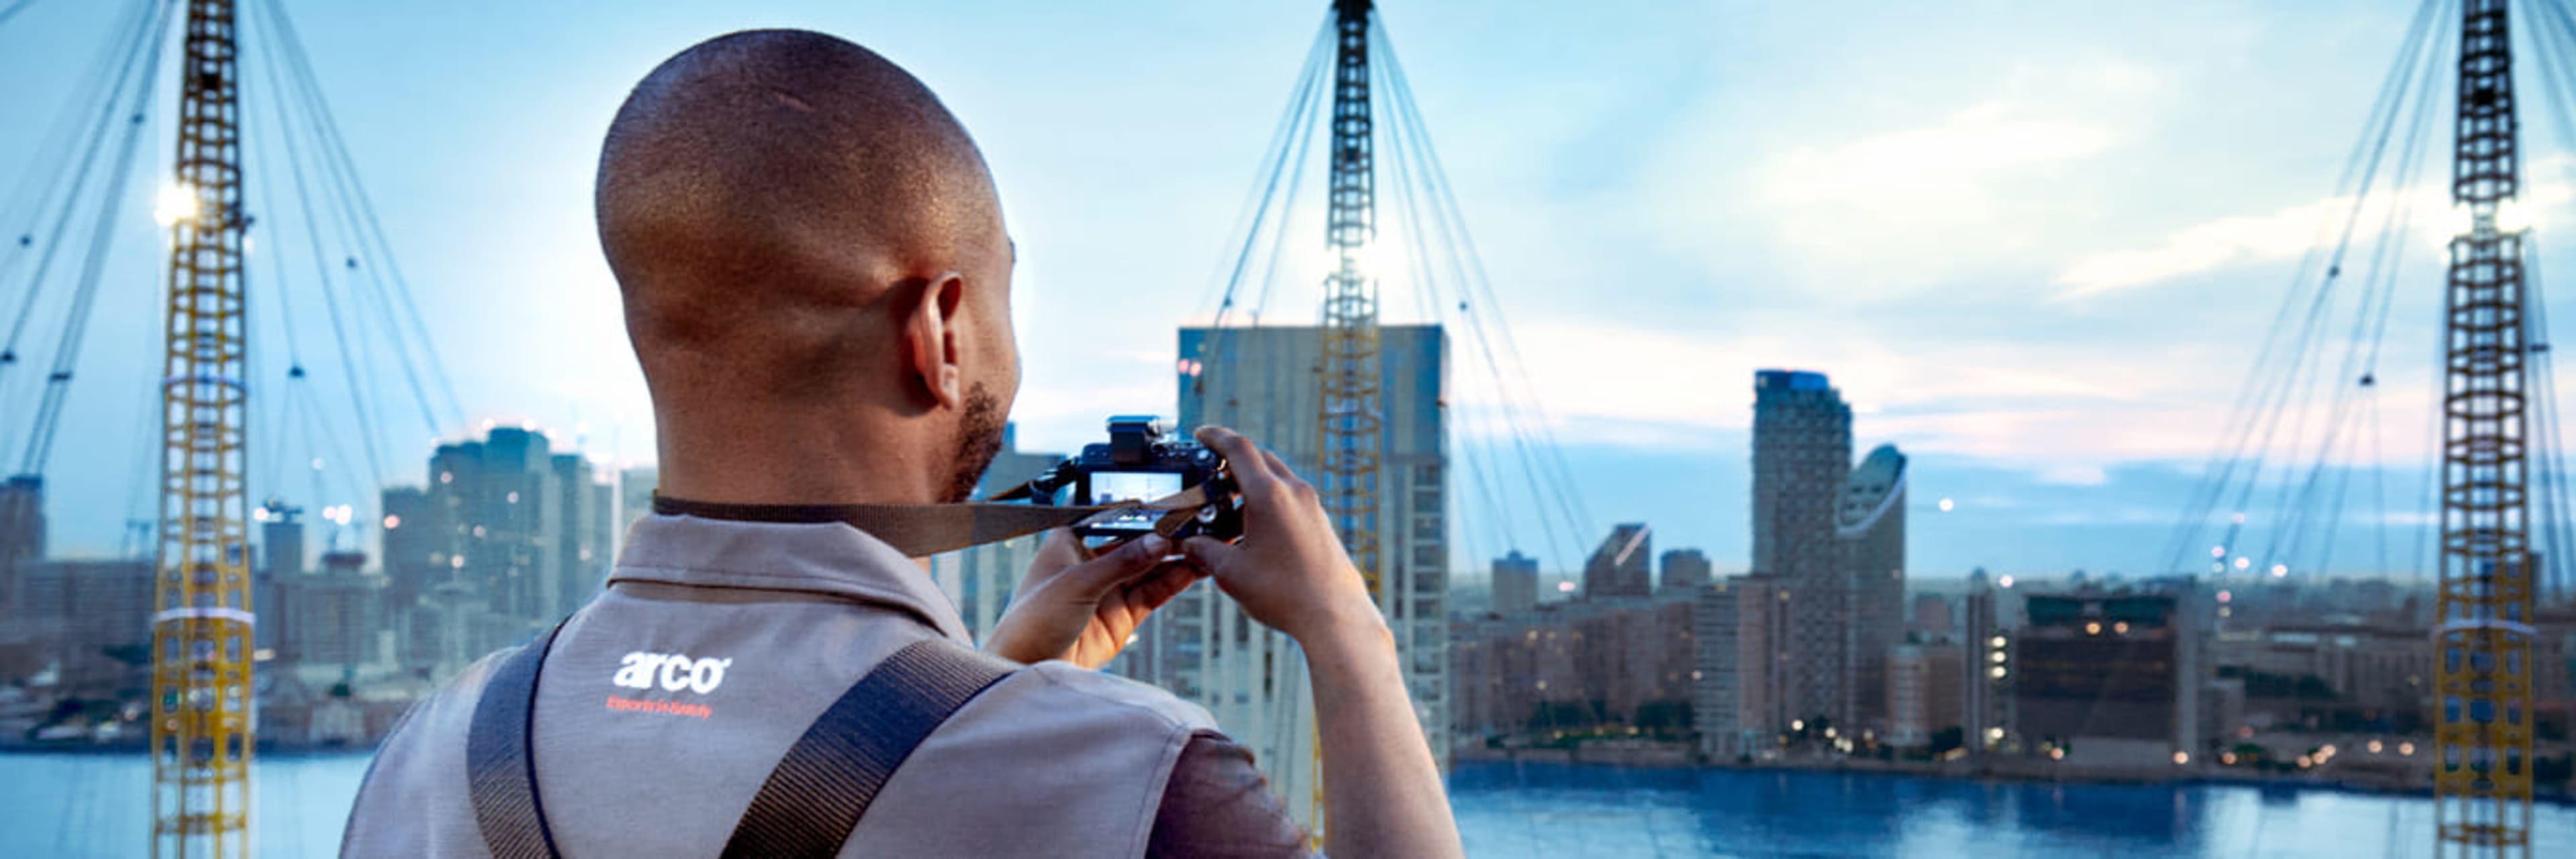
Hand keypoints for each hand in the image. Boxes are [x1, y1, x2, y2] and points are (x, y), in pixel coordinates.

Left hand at [982, 529, 1204, 668]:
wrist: (1026, 669)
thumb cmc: (1031, 621)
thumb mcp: (1078, 582)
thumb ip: (1122, 562)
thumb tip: (1158, 541)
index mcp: (1071, 542)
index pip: (1115, 520)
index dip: (1144, 515)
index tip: (1173, 509)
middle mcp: (1092, 562)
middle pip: (1137, 543)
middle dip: (1167, 536)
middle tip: (1198, 526)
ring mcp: (1109, 590)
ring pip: (1151, 568)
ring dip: (1176, 558)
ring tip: (1204, 546)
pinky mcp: (1122, 616)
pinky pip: (1154, 593)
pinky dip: (1174, 582)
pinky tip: (1194, 569)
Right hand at [1177, 426, 1383, 643]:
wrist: (1335, 616)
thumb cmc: (1285, 594)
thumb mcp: (1231, 572)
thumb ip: (1204, 551)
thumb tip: (1189, 545)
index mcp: (1269, 495)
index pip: (1238, 448)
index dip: (1215, 436)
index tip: (1201, 433)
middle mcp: (1294, 492)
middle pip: (1260, 459)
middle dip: (1233, 463)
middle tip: (1210, 478)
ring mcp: (1313, 506)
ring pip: (1277, 479)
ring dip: (1253, 486)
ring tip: (1230, 513)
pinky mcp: (1322, 523)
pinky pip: (1292, 499)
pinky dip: (1271, 503)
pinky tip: (1256, 532)